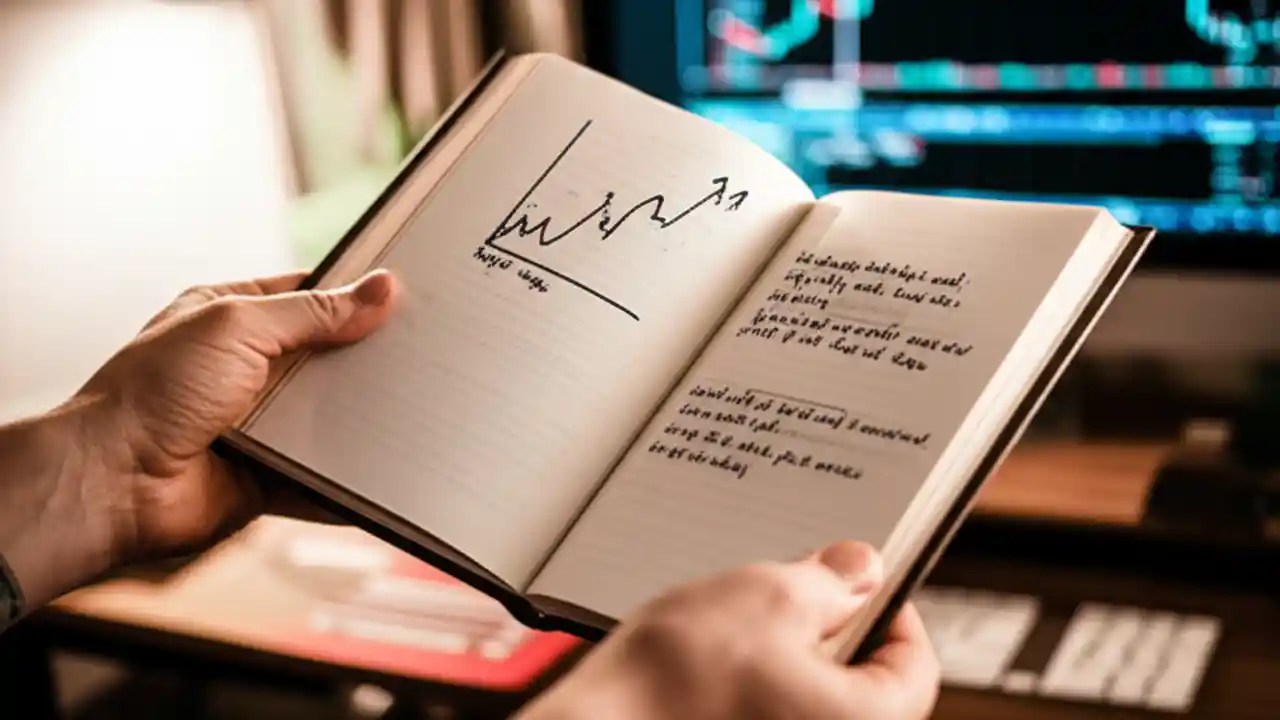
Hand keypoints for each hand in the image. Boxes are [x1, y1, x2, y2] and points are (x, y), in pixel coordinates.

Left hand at [0, 269, 397, 609]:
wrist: (113, 483)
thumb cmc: (151, 392)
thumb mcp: (237, 326)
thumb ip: (314, 312)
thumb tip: (380, 289)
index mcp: (231, 319)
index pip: (308, 297)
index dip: (354, 298)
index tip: (404, 299)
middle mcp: (246, 370)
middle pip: (327, 360)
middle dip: (367, 361)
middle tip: (424, 355)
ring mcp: (260, 426)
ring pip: (332, 419)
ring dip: (363, 420)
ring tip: (419, 407)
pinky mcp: (270, 477)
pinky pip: (324, 478)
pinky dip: (351, 481)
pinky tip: (391, 471)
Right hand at [517, 541, 939, 719]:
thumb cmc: (672, 682)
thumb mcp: (767, 596)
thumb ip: (830, 580)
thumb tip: (861, 569)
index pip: (913, 663)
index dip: (890, 606)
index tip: (861, 578)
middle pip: (858, 682)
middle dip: (828, 627)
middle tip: (788, 589)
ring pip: (805, 697)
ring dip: (783, 653)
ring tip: (736, 622)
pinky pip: (763, 714)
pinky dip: (750, 684)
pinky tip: (710, 658)